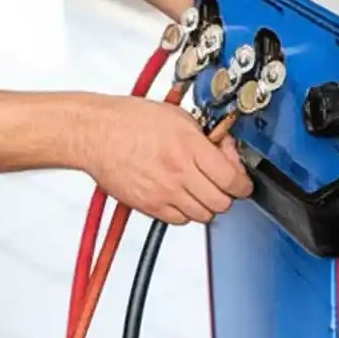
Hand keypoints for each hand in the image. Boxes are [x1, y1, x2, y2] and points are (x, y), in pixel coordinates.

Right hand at [80, 97, 252, 223]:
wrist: (95, 134)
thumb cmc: (129, 121)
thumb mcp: (177, 117)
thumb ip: (206, 138)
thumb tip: (225, 153)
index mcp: (188, 147)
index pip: (232, 180)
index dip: (243, 184)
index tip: (241, 182)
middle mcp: (177, 173)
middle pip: (221, 202)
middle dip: (226, 194)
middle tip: (220, 184)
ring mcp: (162, 192)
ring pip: (202, 215)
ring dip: (205, 204)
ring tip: (197, 189)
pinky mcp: (148, 205)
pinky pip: (179, 220)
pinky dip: (184, 212)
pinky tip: (178, 195)